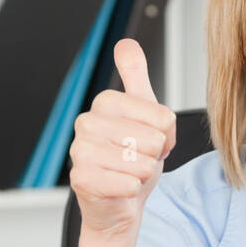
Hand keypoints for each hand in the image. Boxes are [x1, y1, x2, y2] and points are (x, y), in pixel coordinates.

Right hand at [69, 38, 176, 239]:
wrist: (120, 203)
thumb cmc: (132, 160)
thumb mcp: (144, 115)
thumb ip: (136, 78)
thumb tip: (126, 44)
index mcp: (105, 102)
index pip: (162, 117)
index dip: (166, 135)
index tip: (151, 140)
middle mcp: (86, 122)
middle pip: (152, 140)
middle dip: (155, 156)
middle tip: (139, 160)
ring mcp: (79, 151)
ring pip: (140, 163)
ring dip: (144, 174)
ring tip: (131, 173)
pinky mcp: (81, 180)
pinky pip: (127, 184)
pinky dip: (132, 190)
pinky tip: (122, 189)